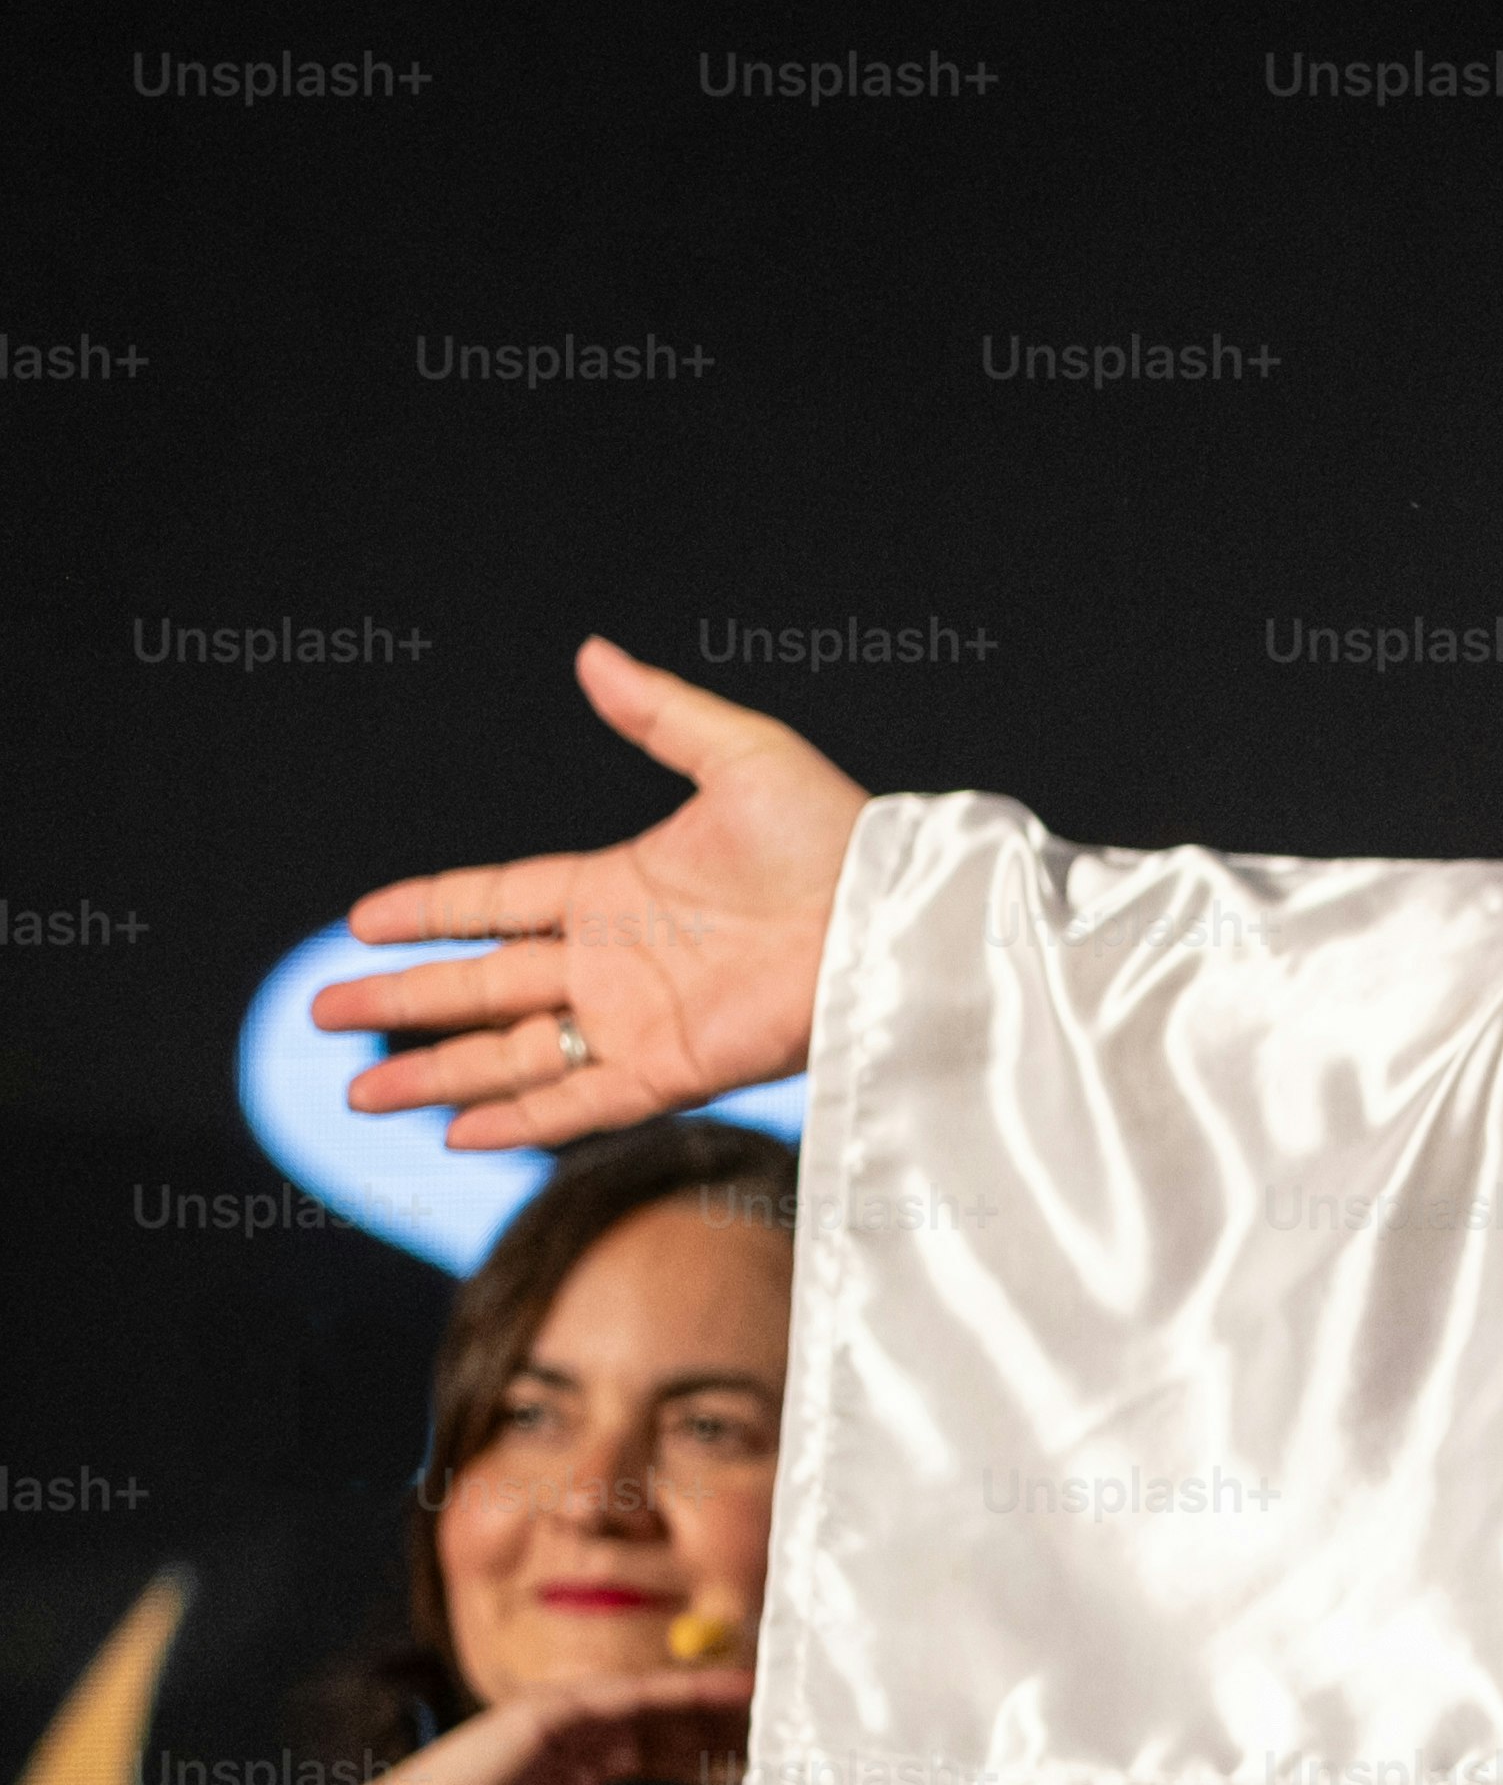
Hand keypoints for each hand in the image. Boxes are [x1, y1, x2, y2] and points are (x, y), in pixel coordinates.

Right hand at [316, 640, 866, 1148]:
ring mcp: (639, 1019)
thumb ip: (660, 713)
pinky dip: (519, 1120)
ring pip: (513, 1052)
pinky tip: (455, 1131)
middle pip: (482, 985)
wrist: (898, 915)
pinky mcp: (677, 1068)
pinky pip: (582, 1103)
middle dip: (403, 1001)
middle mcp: (615, 960)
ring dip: (437, 1071)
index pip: (496, 902)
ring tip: (361, 1091)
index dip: (429, 911)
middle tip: (322, 1015)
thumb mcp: (740, 756)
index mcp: (617, 888)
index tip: (358, 923)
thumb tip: (594, 653)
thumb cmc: (837, 834)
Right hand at [327, 1668, 752, 1784]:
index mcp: (577, 1770)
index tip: (771, 1762)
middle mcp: (574, 1736)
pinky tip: (737, 1694)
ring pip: (660, 1702)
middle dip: (731, 1725)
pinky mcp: (549, 1713)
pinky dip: (686, 1691)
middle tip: (797, 1725)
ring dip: (722, 1702)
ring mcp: (561, 1719)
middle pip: (671, 1721)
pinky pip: (632, 1696)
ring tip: (786, 1703)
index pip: (662, 1753)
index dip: (715, 1755)